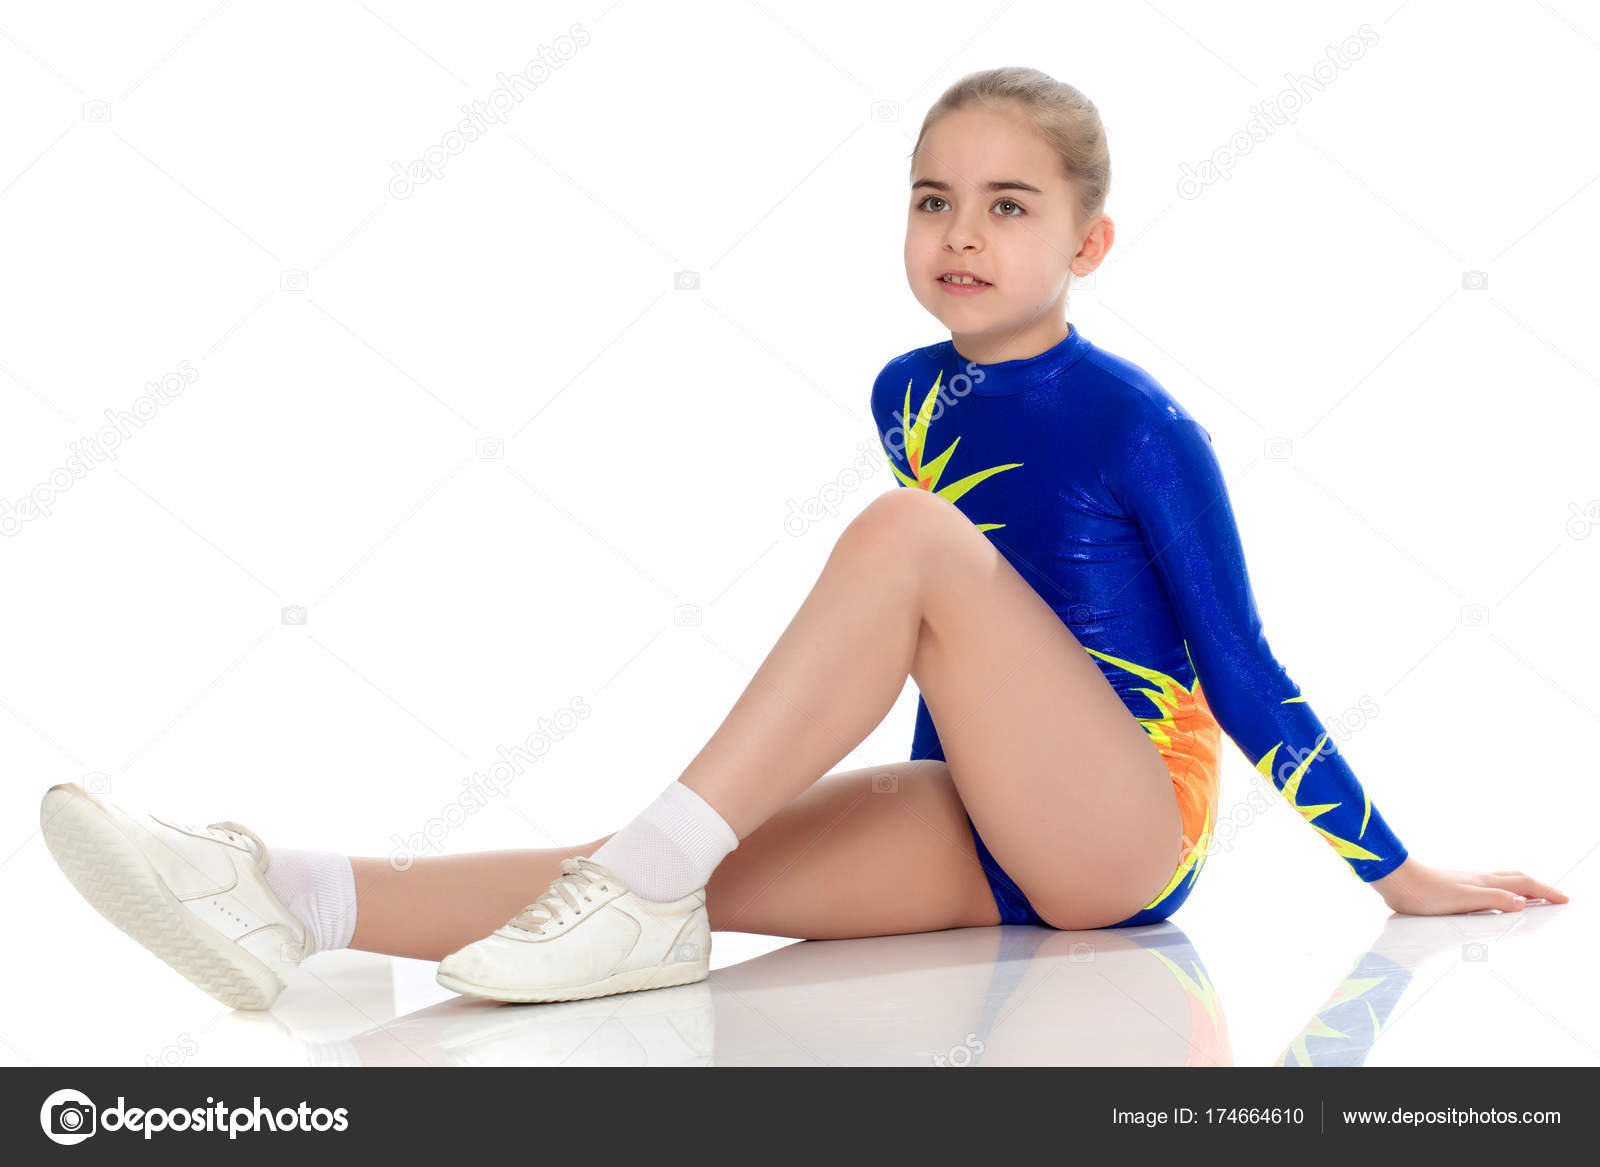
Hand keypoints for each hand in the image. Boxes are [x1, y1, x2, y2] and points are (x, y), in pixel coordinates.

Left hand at [1372, 857, 1570, 916]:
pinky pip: (1489, 885)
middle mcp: (1479, 879)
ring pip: (1503, 880)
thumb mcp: (1464, 900)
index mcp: (1486, 882)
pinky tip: (1495, 895)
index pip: (1524, 885)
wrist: (1397, 881)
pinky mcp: (1455, 886)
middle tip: (1555, 896)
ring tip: (1533, 894)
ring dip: (1523, 885)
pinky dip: (1503, 889)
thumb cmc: (1426, 892)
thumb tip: (1522, 902)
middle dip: (1539, 886)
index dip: (1546, 892)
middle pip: (1517, 878)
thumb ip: (1493, 900)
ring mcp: (1467, 880)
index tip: (1564, 899)